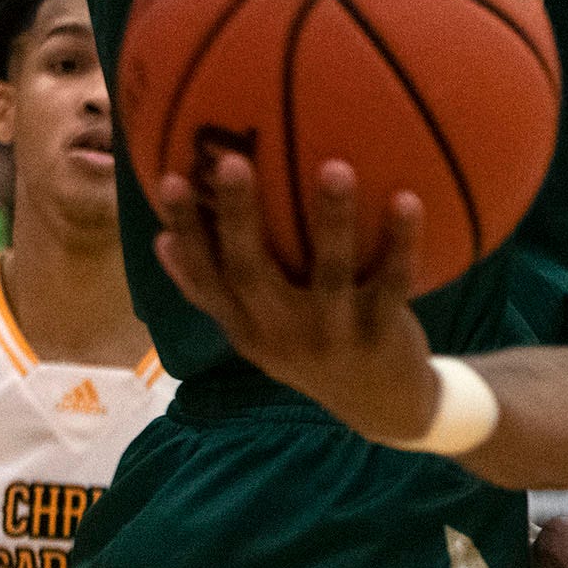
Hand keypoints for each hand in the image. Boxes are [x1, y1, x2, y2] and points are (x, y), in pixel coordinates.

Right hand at [152, 154, 443, 442]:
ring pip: (330, 274)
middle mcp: (282, 335)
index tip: (170, 178)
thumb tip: (160, 240)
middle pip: (251, 272)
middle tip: (232, 160)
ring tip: (336, 167)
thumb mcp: (257, 332)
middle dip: (238, 216)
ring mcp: (333, 338)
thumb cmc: (312, 347)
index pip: (204, 278)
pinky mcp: (382, 338)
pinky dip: (401, 242)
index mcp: (246, 329)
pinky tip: (407, 198)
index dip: (186, 231)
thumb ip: (214, 292)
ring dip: (332, 219)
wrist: (383, 407)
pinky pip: (393, 284)